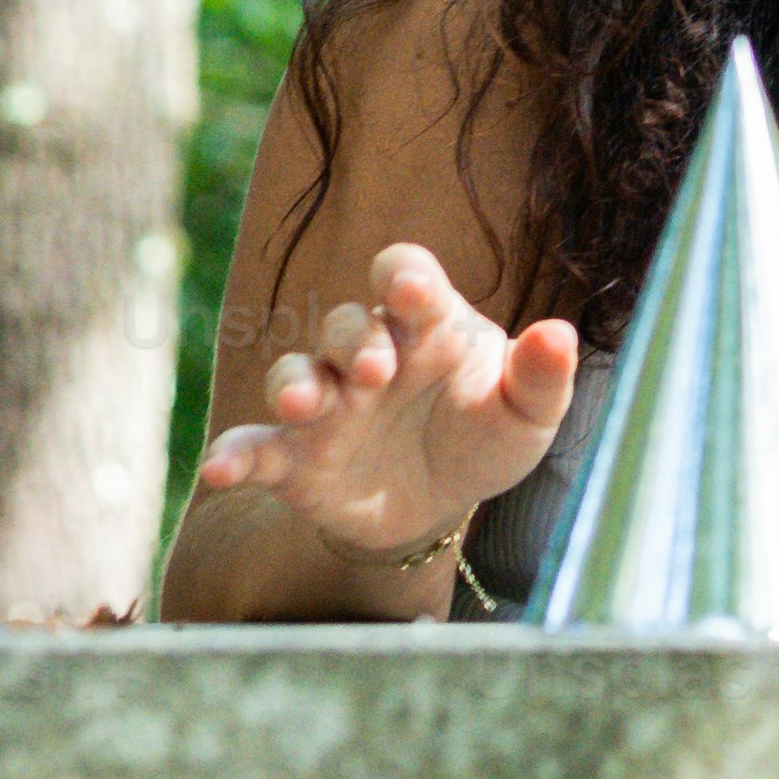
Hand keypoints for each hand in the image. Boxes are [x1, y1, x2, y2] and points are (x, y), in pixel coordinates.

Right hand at [192, 239, 575, 564]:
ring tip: (302, 401)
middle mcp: (370, 355)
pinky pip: (256, 446)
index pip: (406, 278)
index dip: (403, 277)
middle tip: (375, 371)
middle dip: (354, 340)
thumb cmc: (486, 435)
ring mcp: (328, 403)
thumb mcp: (527, 413)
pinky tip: (218, 469)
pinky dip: (233, 454)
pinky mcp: (296, 457)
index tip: (408, 289)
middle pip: (346, 324)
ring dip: (295, 381)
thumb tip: (560, 334)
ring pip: (296, 372)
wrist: (441, 502)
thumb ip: (542, 376)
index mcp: (428, 327)